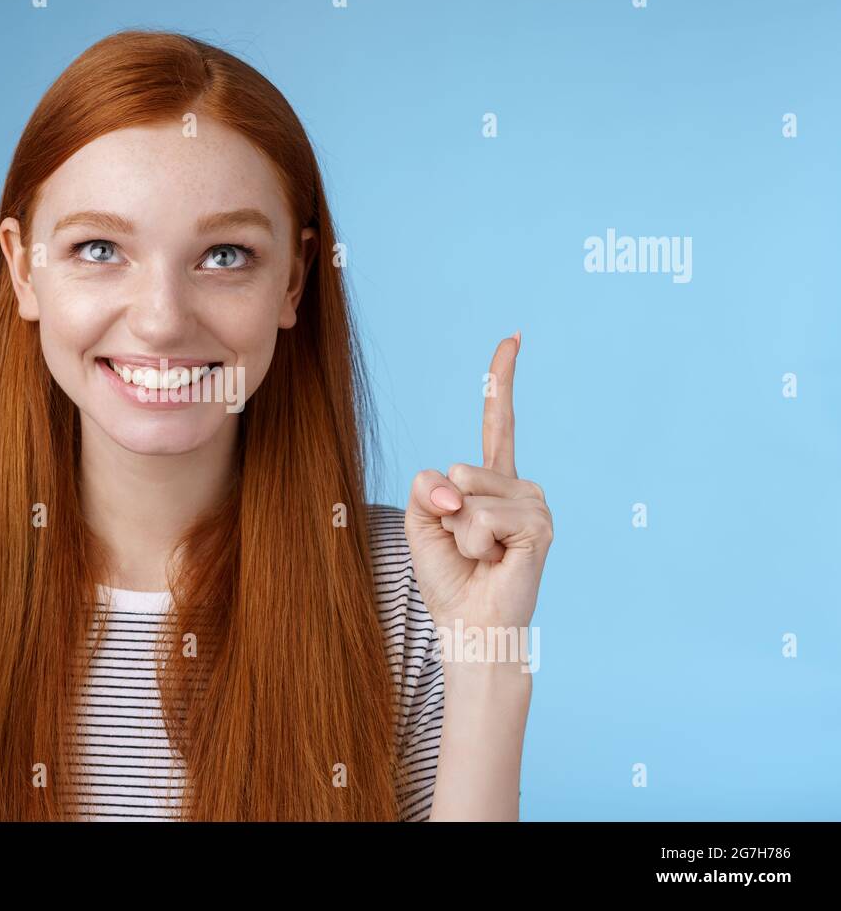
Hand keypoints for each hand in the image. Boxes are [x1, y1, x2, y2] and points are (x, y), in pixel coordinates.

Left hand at [404, 333, 552, 633]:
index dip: (502, 379)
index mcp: (490, 481)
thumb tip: (456, 488)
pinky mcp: (540, 526)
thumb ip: (426, 487)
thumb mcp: (420, 520)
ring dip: (459, 532)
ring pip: (468, 492)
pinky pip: (482, 516)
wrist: (469, 623)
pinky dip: (473, 543)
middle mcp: (518, 487)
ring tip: (481, 556)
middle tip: (464, 546)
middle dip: (444, 511)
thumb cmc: (448, 576)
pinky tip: (494, 562)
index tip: (514, 337)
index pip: (500, 421)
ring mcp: (533, 504)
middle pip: (457, 469)